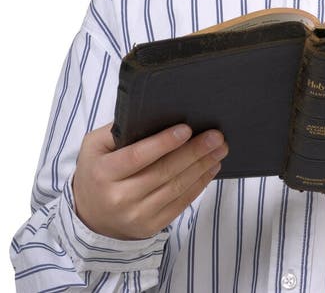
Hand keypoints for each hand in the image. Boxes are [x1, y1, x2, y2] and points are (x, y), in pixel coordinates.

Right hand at [72, 123, 227, 238]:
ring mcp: (136, 215)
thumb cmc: (97, 170)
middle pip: (163, 172)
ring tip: (219, 150)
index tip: (187, 129)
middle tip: (216, 136)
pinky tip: (210, 169)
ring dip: (202, 168)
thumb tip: (156, 113)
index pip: (137, 157)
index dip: (163, 143)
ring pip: (175, 188)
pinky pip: (179, 205)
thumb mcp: (95, 146)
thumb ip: (119, 130)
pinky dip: (198, 186)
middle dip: (194, 152)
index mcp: (104, 173)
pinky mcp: (150, 227)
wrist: (90, 215)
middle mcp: (119, 197)